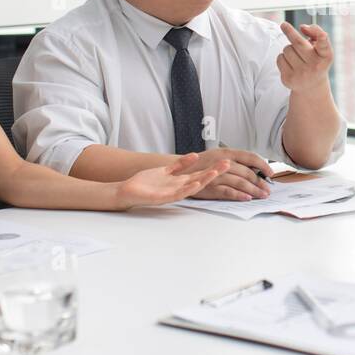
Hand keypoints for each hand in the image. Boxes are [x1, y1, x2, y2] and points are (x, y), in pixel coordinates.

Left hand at [114, 154, 228, 209]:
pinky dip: (187, 189)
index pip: (200, 173)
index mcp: (179, 181)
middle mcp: (179, 187)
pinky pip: (177, 194)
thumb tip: (195, 155)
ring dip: (204, 180)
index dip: (213, 167)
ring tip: (215, 172)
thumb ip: (180, 164)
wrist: (127, 192)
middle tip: (227, 164)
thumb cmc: (145, 183)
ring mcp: (172, 193)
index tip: (226, 160)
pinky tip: (195, 183)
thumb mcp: (165, 170)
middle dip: (214, 172)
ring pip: (192, 187)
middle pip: (200, 179)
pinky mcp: (163, 198)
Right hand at [186, 147, 273, 201]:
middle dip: (260, 182)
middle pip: (248, 172)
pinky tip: (247, 198)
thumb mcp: (218, 155)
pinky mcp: (211, 188)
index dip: (263, 165)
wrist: (181, 170)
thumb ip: (234, 161)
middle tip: (267, 189)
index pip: (250, 157)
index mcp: (226, 153)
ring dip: (254, 190)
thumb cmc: (202, 163)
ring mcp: (217, 176)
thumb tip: (254, 169)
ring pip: (240, 182)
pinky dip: (239, 195)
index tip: (270, 173)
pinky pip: (228, 192)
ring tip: (262, 195)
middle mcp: (223, 163)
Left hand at [277, 22, 332, 91]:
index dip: (319, 35)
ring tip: (295, 55)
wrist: (311, 87)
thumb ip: (315, 34)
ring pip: (287, 49)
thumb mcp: (321, 49)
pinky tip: (290, 63)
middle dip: (289, 31)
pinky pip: (280, 59)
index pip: (323, 44)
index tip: (315, 30)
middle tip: (283, 24)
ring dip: (288, 48)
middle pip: (298, 43)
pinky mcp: (289, 79)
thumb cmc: (316, 61)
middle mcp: (315, 66)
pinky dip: (282, 57)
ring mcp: (301, 74)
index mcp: (325, 56)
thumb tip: (302, 27)